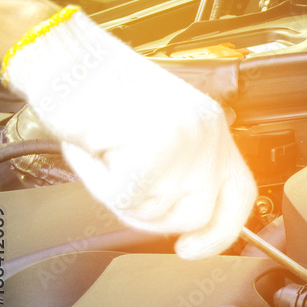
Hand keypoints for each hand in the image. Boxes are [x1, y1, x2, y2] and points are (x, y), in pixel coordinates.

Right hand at [5, 9, 255, 259]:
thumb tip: (182, 223)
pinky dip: (101, 185)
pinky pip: (128, 199)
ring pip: (162, 213)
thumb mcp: (156, 132)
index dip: (222, 232)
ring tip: (107, 158)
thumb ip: (179, 173)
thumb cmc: (98, 91)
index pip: (241, 195)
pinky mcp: (155, 146)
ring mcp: (186, 139)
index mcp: (212, 128)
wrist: (65, 58)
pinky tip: (95, 152)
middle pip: (199, 215)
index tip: (193, 248)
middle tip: (123, 189)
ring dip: (123, 199)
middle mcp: (207, 133)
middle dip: (155, 219)